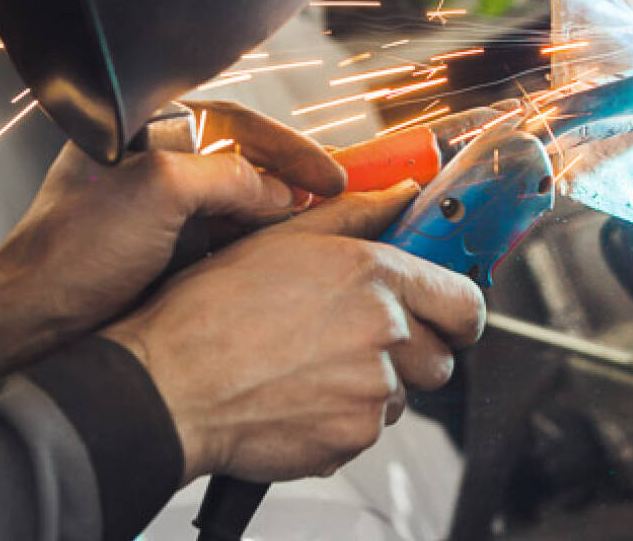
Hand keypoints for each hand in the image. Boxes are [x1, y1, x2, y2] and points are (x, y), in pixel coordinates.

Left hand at [0, 104, 345, 388]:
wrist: (31, 325)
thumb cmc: (70, 253)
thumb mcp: (157, 194)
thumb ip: (226, 178)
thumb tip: (278, 192)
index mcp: (140, 129)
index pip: (233, 121)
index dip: (288, 146)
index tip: (329, 174)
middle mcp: (149, 161)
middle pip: (240, 158)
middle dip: (289, 179)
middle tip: (336, 201)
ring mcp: (156, 208)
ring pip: (235, 202)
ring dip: (276, 216)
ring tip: (319, 231)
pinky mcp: (161, 250)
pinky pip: (222, 239)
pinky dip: (255, 246)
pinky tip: (281, 258)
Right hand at [102, 182, 485, 483]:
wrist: (169, 386)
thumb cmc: (211, 312)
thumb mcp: (281, 240)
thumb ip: (355, 214)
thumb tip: (401, 194)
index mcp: (373, 276)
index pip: (463, 301)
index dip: (456, 312)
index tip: (444, 316)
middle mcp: (384, 333)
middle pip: (439, 359)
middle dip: (410, 355)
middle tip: (355, 345)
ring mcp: (370, 391)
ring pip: (399, 397)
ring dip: (370, 388)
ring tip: (311, 370)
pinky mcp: (351, 438)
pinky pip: (366, 432)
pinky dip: (341, 421)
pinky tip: (297, 397)